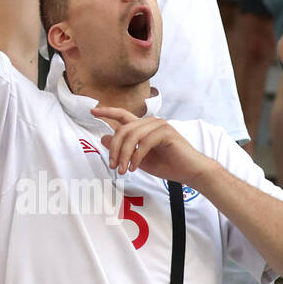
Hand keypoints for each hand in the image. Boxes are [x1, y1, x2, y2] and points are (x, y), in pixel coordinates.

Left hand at [90, 106, 214, 184]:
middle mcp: (150, 122)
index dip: (107, 112)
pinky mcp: (167, 133)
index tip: (92, 111)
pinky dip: (136, 157)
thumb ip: (122, 148)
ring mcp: (159, 125)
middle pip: (123, 129)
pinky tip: (135, 168)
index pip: (122, 115)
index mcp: (143, 126)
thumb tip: (103, 138)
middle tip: (112, 165)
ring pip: (131, 136)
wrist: (189, 172)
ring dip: (124, 155)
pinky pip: (144, 143)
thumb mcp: (138, 158)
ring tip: (122, 169)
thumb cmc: (166, 165)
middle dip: (114, 149)